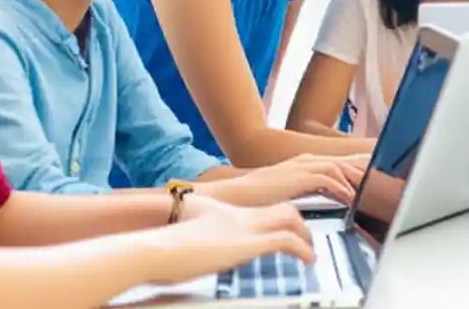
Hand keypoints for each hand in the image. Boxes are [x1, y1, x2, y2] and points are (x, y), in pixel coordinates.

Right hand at [148, 201, 313, 283]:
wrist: (156, 248)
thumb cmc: (165, 247)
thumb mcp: (186, 234)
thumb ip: (195, 232)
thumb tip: (185, 242)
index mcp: (227, 214)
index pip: (263, 208)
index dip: (280, 217)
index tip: (289, 229)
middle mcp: (240, 217)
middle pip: (283, 208)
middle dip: (300, 223)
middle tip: (307, 239)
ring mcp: (244, 228)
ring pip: (290, 218)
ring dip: (306, 235)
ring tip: (312, 253)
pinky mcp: (247, 244)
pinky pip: (286, 240)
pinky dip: (302, 248)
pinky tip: (308, 260)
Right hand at [222, 154, 367, 206]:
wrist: (234, 193)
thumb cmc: (256, 196)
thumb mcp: (286, 189)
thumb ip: (304, 188)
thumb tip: (320, 194)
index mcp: (303, 163)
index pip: (337, 162)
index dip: (356, 168)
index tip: (372, 175)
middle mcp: (306, 160)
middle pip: (343, 161)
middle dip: (363, 169)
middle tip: (382, 178)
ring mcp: (302, 166)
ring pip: (339, 168)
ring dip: (355, 180)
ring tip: (369, 191)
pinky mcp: (299, 177)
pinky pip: (328, 179)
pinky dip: (341, 188)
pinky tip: (349, 198)